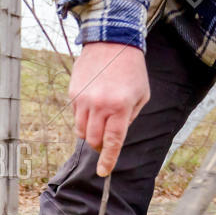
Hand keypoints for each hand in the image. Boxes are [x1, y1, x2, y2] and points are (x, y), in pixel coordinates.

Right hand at [69, 42, 149, 176]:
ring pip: (81, 131)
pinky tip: (93, 104)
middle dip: (99, 146)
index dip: (107, 161)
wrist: (112, 41)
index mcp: (120, 107)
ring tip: (98, 122)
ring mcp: (84, 99)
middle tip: (105, 141)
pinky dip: (83, 118)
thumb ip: (129, 118)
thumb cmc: (131, 70)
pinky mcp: (74, 93)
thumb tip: (116, 136)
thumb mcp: (141, 95)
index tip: (102, 173)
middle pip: (93, 140)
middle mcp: (100, 105)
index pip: (112, 142)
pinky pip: (76, 116)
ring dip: (90, 133)